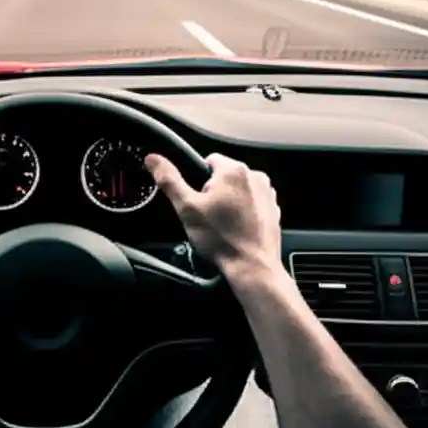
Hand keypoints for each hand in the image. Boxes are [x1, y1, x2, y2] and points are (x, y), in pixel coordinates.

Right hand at [146, 152, 283, 288]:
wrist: (252, 267)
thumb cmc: (221, 239)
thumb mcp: (187, 208)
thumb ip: (169, 180)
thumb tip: (153, 159)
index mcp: (234, 170)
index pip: (208, 161)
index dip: (198, 182)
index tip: (199, 202)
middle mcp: (255, 176)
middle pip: (224, 176)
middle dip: (215, 193)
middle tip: (210, 217)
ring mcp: (267, 194)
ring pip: (239, 191)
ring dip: (230, 203)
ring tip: (225, 226)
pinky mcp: (273, 210)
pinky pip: (252, 205)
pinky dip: (244, 214)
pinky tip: (237, 230)